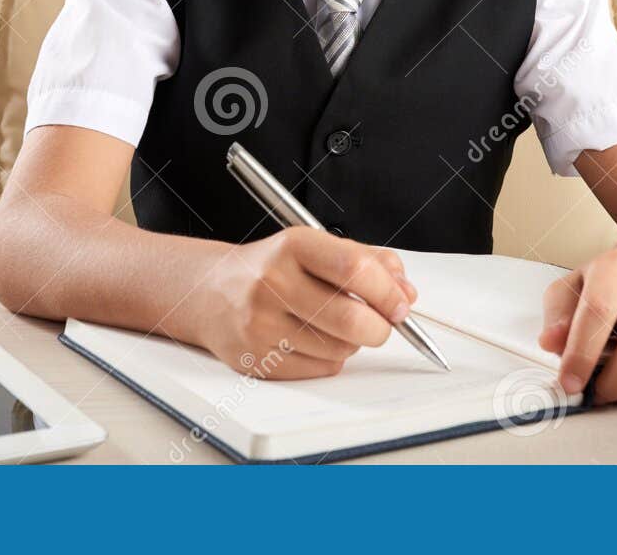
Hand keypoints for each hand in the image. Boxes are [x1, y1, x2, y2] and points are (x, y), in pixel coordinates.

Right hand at [196, 227, 417, 379]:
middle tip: (383, 324)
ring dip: (353, 343)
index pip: (354, 268)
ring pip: (339, 349)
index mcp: (293, 246)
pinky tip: (314, 341)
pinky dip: (331, 360)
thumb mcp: (317, 248)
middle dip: (380, 328)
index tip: (401, 304)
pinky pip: (320, 370)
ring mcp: (261, 323)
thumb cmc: (273, 268)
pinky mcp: (256, 359)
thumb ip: (368, 262)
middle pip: (351, 318)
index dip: (388, 291)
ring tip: (336, 327)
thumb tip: (405, 292)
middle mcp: (273, 282)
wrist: (210, 292)